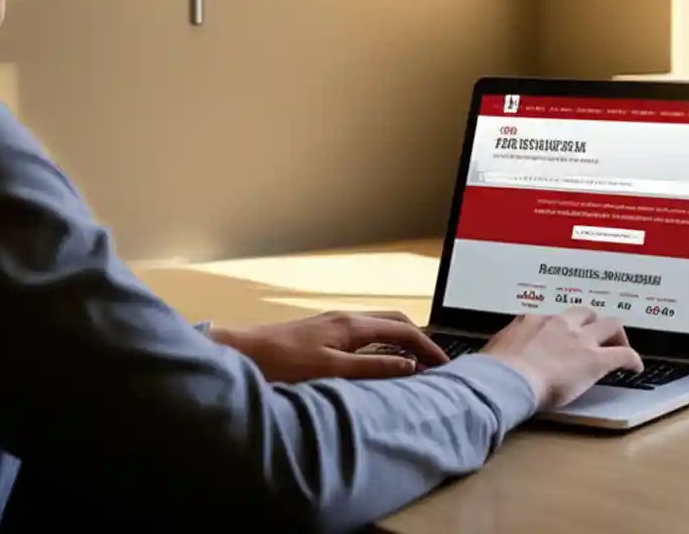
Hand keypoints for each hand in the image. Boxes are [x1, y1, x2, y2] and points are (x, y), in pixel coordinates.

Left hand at [211, 311, 449, 382]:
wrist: (242, 353)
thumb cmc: (282, 363)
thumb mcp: (331, 370)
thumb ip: (372, 368)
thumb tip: (409, 366)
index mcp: (353, 325)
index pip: (405, 331)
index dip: (429, 348)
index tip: (445, 366)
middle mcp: (347, 318)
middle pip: (396, 323)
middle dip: (421, 340)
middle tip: (435, 364)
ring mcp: (335, 324)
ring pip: (381, 327)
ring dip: (402, 342)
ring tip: (415, 366)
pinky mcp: (325, 333)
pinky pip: (366, 335)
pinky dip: (384, 346)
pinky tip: (380, 363)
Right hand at [481, 307, 643, 409]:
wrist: (508, 378)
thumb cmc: (495, 370)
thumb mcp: (495, 351)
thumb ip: (502, 349)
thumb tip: (494, 359)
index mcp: (533, 320)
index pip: (553, 318)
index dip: (562, 328)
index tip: (562, 337)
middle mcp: (559, 323)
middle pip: (585, 313)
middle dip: (593, 323)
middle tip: (596, 337)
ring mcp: (580, 340)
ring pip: (610, 324)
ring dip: (615, 335)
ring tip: (618, 346)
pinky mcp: (596, 359)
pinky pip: (623, 354)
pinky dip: (632, 359)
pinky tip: (635, 367)